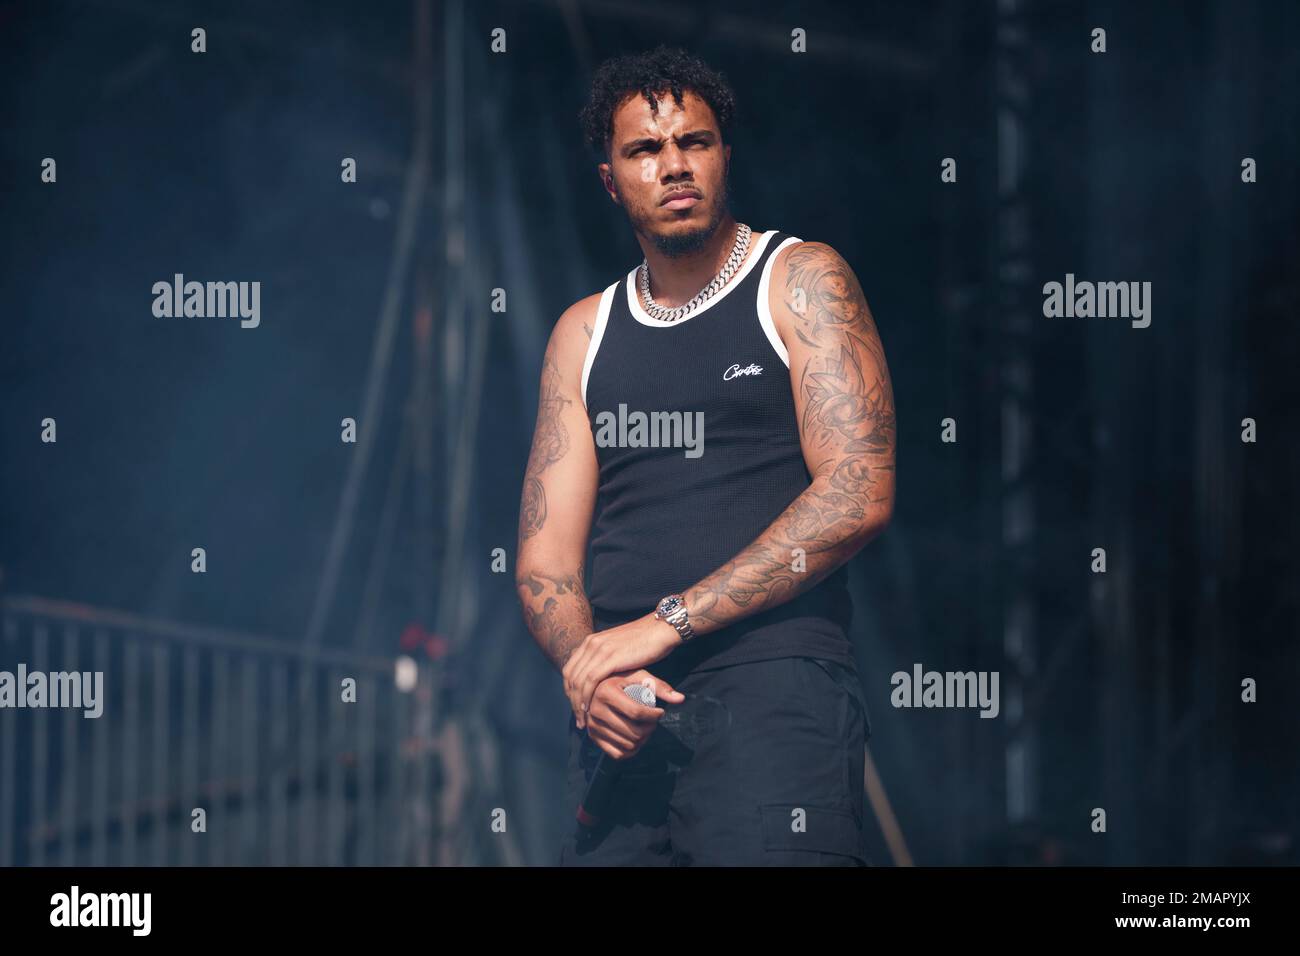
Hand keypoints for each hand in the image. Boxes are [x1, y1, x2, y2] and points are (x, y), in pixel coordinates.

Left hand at [564, 613, 682, 728]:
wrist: (660, 629)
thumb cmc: (645, 641)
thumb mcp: (618, 647)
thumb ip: (607, 657)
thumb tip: (604, 673)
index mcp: (591, 641)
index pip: (569, 669)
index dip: (568, 689)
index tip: (575, 705)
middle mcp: (591, 644)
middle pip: (570, 676)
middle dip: (571, 699)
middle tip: (578, 718)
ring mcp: (600, 650)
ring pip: (578, 680)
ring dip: (577, 702)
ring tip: (582, 719)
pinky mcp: (611, 657)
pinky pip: (591, 680)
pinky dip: (587, 696)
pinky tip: (589, 709)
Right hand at [583, 669, 685, 758]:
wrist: (596, 687)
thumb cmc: (621, 679)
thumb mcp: (638, 676)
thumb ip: (660, 687)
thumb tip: (681, 699)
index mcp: (605, 692)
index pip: (637, 713)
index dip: (654, 716)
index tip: (660, 712)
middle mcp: (594, 710)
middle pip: (634, 732)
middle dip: (650, 729)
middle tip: (653, 721)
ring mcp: (592, 725)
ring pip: (628, 745)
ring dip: (642, 740)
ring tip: (645, 728)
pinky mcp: (593, 737)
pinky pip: (618, 754)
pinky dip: (631, 750)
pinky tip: (636, 738)